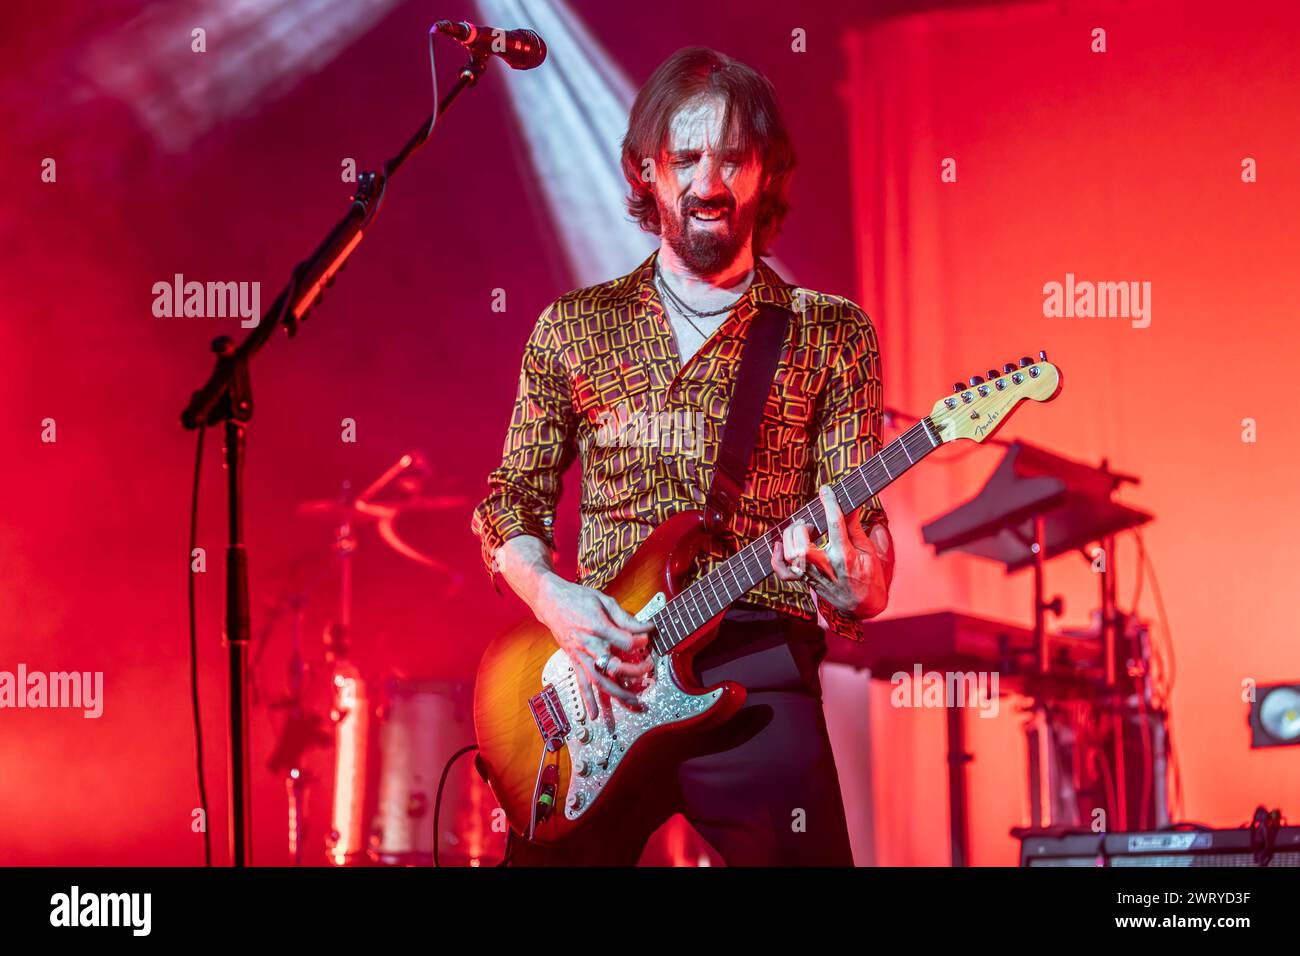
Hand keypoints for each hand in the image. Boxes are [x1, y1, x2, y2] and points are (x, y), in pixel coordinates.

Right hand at [533, 574, 655, 719]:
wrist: (550, 600)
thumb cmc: (577, 598)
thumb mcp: (605, 601)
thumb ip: (625, 617)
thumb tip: (645, 627)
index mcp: (598, 627)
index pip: (626, 641)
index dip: (641, 641)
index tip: (647, 638)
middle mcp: (589, 645)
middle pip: (614, 666)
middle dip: (635, 672)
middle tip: (648, 669)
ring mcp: (580, 655)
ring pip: (600, 681)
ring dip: (618, 694)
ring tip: (634, 702)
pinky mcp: (574, 661)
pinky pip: (582, 683)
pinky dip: (588, 700)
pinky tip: (594, 714)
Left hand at [771, 485, 892, 618]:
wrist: (863, 607)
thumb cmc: (870, 578)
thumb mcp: (869, 551)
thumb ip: (856, 528)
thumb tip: (850, 505)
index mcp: (844, 556)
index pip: (835, 524)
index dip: (829, 503)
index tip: (825, 490)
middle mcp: (824, 566)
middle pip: (801, 543)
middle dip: (802, 527)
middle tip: (810, 523)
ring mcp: (812, 575)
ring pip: (790, 555)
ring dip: (790, 537)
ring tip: (802, 531)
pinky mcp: (805, 580)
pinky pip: (783, 572)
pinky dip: (776, 558)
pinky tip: (778, 545)